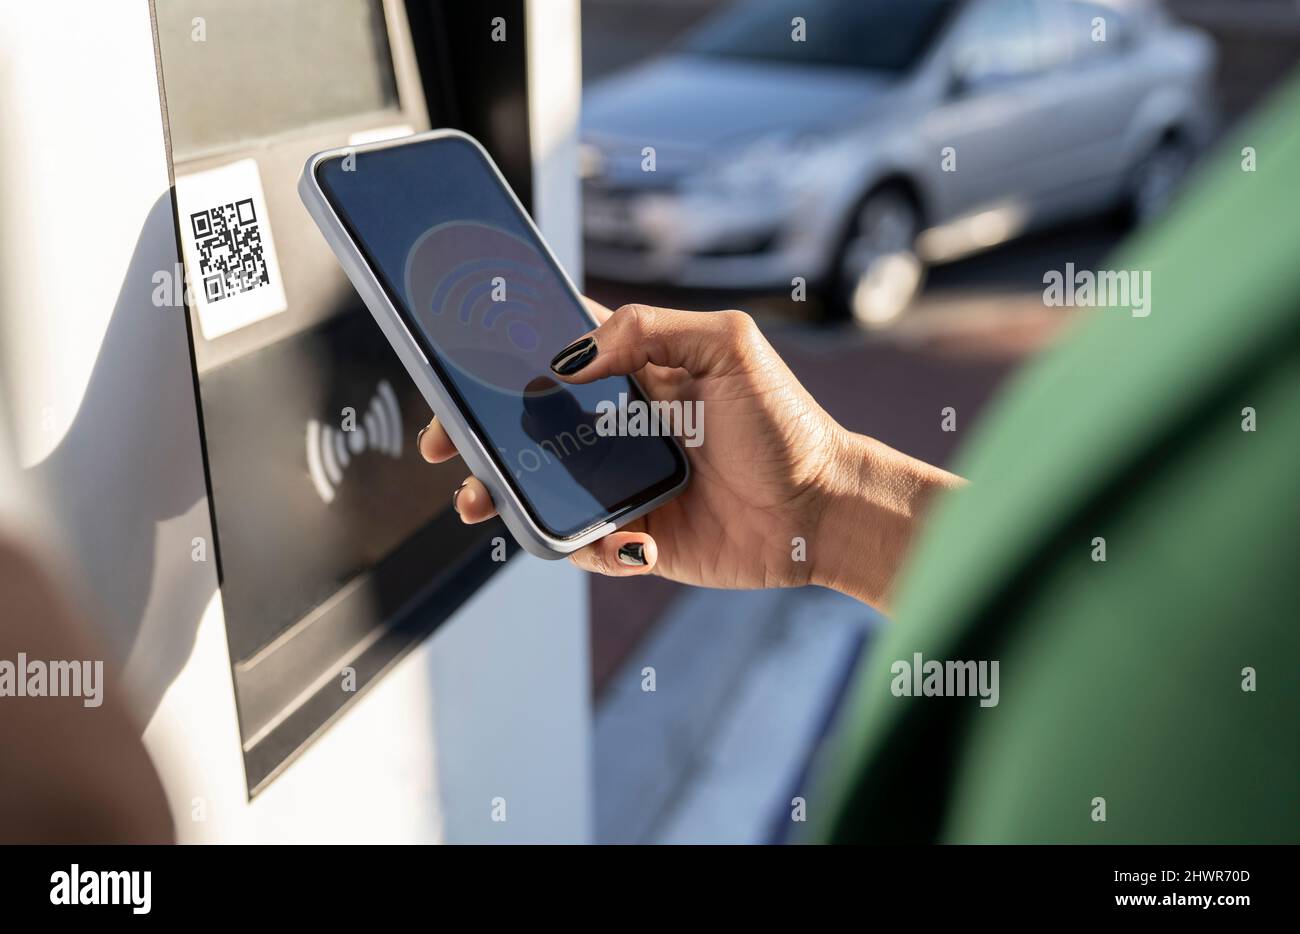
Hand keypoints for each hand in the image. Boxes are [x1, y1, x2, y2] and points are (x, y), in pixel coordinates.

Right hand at [419, 301, 961, 607]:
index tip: (455, 357)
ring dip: (498, 492)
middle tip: (446, 441)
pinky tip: (621, 542)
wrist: (822, 511)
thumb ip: (647, 330)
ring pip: (537, 486)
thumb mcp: (727, 348)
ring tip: (479, 500)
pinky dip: (581, 544)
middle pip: (525, 423)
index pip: (552, 351)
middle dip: (474, 430)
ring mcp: (621, 483)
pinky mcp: (633, 537)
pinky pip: (580, 542)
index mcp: (635, 372)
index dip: (500, 353)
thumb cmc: (785, 424)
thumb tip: (568, 358)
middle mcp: (618, 426)